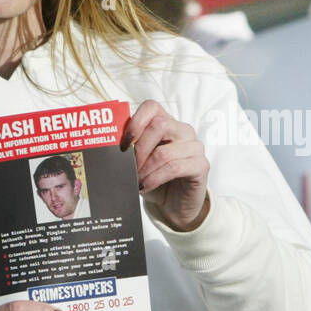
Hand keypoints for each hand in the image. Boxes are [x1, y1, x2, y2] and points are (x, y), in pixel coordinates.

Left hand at [122, 100, 209, 231]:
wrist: (174, 204)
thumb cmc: (156, 179)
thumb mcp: (140, 161)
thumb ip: (131, 148)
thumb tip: (109, 144)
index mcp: (167, 123)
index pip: (152, 107)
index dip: (136, 121)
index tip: (124, 143)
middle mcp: (184, 131)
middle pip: (159, 125)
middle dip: (139, 149)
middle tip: (129, 168)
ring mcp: (195, 147)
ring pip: (165, 152)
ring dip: (145, 169)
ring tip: (136, 181)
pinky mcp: (201, 165)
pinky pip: (174, 168)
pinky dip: (155, 178)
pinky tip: (145, 187)